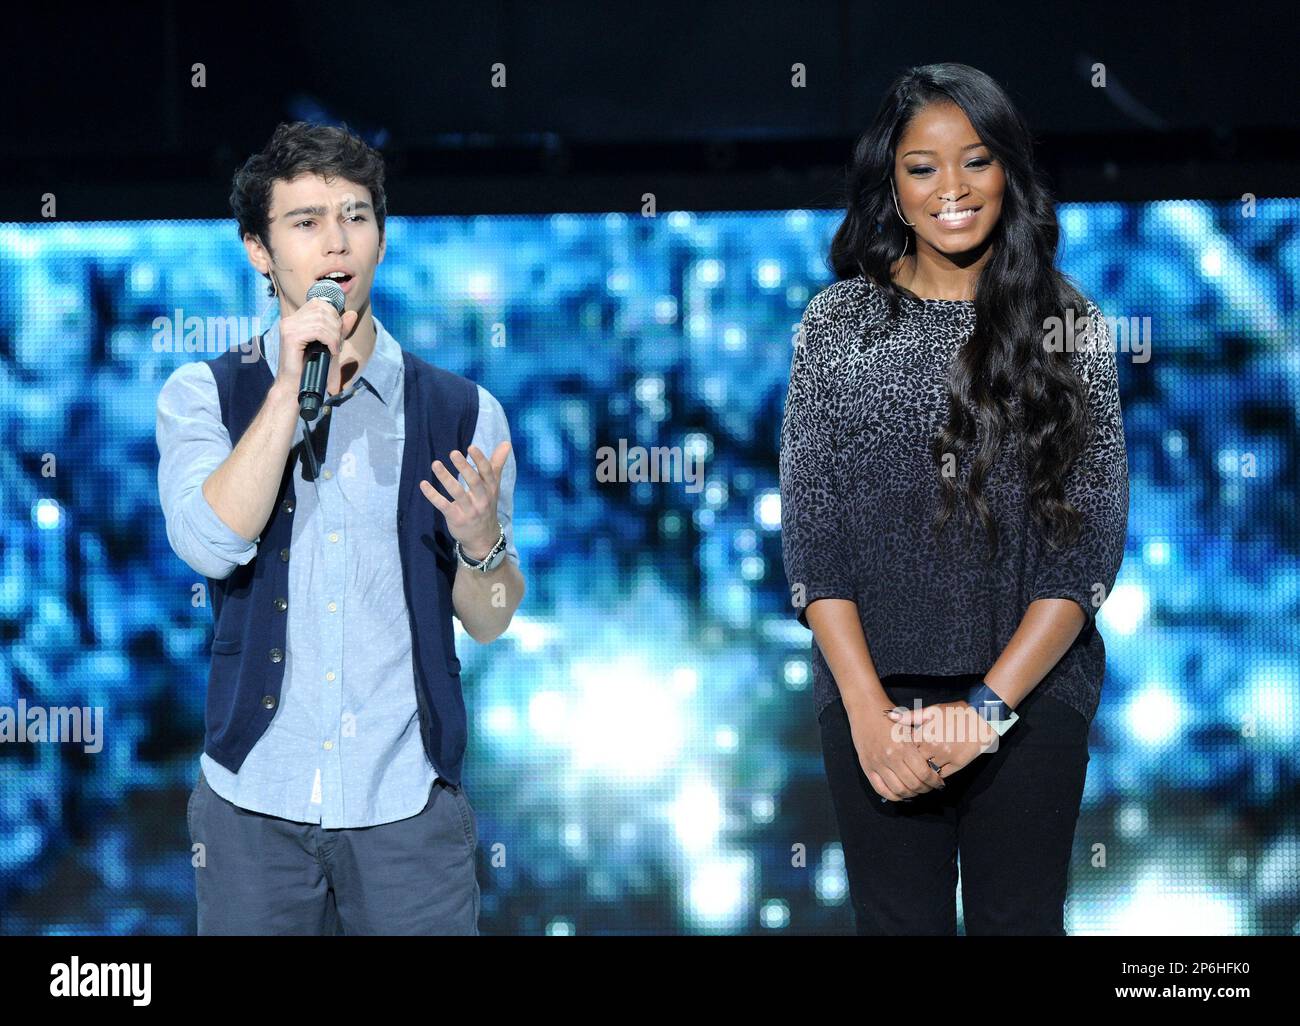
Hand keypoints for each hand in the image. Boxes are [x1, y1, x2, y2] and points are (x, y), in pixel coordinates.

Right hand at [274, 297, 359, 397]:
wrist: (295, 386)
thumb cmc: (311, 367)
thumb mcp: (329, 344)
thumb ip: (339, 329)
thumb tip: (352, 313)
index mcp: (296, 319)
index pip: (318, 303)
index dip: (333, 315)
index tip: (337, 333)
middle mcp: (290, 320)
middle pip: (322, 309)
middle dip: (336, 325)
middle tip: (337, 343)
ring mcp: (289, 327)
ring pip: (321, 320)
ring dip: (334, 336)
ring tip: (334, 349)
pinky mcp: (291, 337)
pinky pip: (318, 331)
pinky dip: (330, 341)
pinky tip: (331, 351)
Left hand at [419, 441, 510, 556]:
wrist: (484, 538)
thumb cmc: (486, 506)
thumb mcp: (494, 486)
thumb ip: (497, 464)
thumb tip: (506, 443)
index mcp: (491, 489)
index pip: (487, 473)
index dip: (480, 460)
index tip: (471, 447)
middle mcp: (482, 499)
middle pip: (474, 482)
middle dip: (464, 467)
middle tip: (453, 453)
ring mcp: (469, 510)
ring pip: (457, 492)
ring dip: (446, 478)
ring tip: (435, 464)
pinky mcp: (456, 518)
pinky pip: (443, 505)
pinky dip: (433, 495)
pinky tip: (423, 484)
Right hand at [842, 695, 947, 801]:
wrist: (865, 709)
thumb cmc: (889, 716)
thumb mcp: (908, 726)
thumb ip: (920, 744)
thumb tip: (934, 762)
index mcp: (904, 746)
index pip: (924, 773)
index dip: (934, 781)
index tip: (939, 782)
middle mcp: (891, 757)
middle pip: (913, 784)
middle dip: (925, 789)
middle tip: (930, 788)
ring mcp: (878, 764)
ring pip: (898, 790)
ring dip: (911, 794)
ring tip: (916, 791)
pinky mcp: (867, 767)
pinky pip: (881, 789)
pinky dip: (893, 796)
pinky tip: (901, 794)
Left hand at [887, 700, 998, 779]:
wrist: (983, 717)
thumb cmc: (956, 712)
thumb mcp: (933, 711)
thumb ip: (911, 716)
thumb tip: (889, 715)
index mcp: (926, 734)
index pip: (906, 748)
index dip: (903, 750)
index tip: (899, 751)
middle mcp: (935, 748)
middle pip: (915, 761)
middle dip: (910, 762)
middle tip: (907, 762)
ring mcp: (947, 758)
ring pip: (927, 770)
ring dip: (922, 770)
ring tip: (918, 769)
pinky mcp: (958, 764)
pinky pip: (941, 775)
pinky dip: (935, 775)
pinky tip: (931, 773)